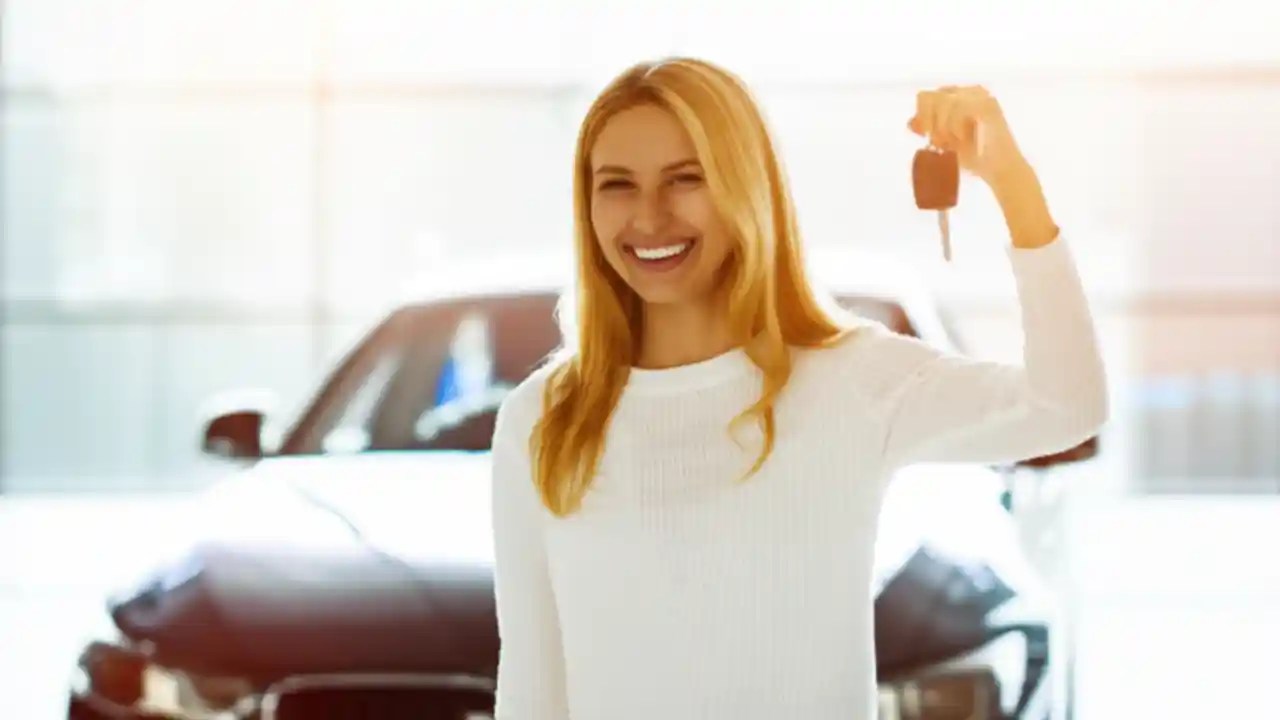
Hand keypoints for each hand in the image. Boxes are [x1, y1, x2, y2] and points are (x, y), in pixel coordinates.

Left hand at [908, 85, 1030, 190]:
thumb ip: (929, 129)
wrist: (1000, 169)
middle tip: (940, 142)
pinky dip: (955, 125)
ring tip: (952, 141)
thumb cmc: (974, 157)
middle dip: (930, 122)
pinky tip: (961, 137)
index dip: (922, 117)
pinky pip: (959, 106)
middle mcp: (968, 92)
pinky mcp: (987, 104)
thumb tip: (911, 122)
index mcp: (957, 98)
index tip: (926, 137)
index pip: (926, 97)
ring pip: (944, 100)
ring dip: (943, 125)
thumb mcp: (944, 142)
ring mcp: (980, 95)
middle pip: (932, 97)